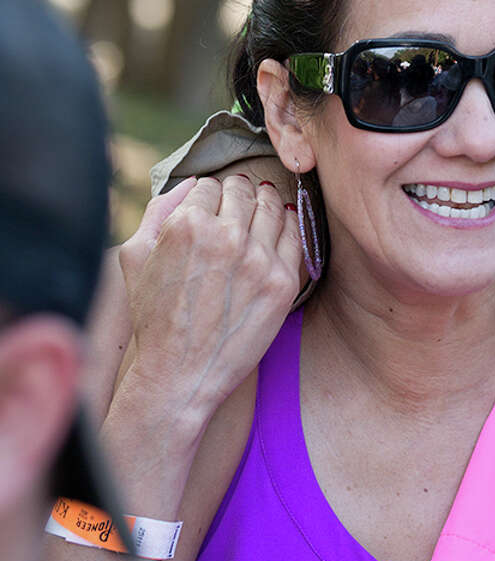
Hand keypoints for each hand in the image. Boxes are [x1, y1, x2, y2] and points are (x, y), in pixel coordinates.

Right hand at [117, 175, 300, 435]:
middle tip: (238, 200)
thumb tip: (190, 183)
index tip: (212, 204)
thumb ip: (158, 210)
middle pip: (243, 191)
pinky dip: (288, 226)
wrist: (178, 377)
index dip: (209, 194)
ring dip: (264, 203)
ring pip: (271, 207)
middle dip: (238, 193)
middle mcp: (226, 236)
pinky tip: (279, 227)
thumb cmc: (153, 319)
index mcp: (186, 225)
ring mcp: (258, 259)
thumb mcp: (134, 258)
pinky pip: (295, 236)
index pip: (209, 185)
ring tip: (259, 207)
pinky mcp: (282, 282)